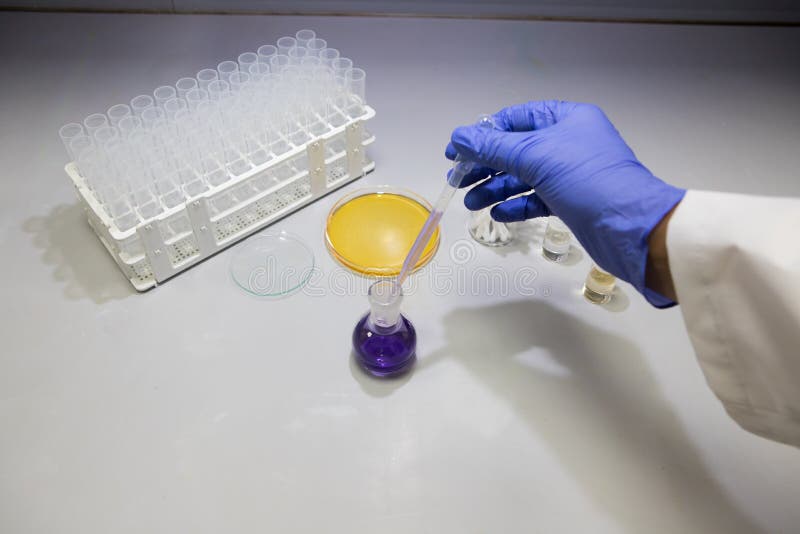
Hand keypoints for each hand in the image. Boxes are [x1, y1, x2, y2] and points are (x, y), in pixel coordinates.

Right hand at [446, 100, 684, 306]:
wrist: (630, 228)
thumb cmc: (588, 181)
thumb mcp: (536, 157)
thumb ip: (494, 147)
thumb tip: (459, 137)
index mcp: (567, 119)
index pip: (516, 119)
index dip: (484, 133)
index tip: (456, 152)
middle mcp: (569, 142)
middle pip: (517, 149)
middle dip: (486, 165)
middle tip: (458, 180)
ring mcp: (571, 173)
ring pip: (524, 176)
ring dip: (496, 188)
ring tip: (471, 202)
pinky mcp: (572, 202)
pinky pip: (536, 199)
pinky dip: (516, 205)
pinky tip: (498, 213)